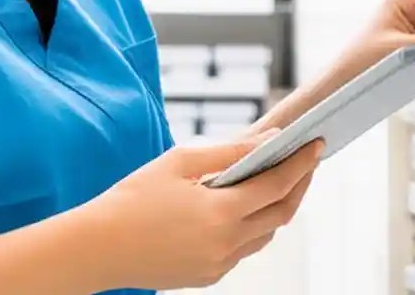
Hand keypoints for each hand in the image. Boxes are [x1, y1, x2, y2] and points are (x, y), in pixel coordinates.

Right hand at [92, 133, 322, 290]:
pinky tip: (245, 207)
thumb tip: (270, 139)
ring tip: (279, 180)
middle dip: (299, 185)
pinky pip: (243, 250)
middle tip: (307, 161)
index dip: (301, 163)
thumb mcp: (181, 162)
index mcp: (221, 213)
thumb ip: (230, 151)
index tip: (316, 144)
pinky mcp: (207, 276)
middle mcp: (226, 244)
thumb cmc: (133, 198)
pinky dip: (251, 227)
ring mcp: (218, 265)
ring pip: (264, 235)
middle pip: (281, 214)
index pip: (277, 185)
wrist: (97, 248)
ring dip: (277, 208)